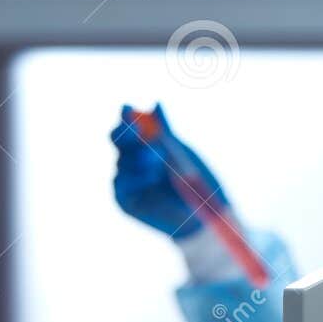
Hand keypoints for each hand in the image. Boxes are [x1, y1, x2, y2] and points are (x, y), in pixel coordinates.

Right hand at [110, 104, 221, 238]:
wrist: (204, 218)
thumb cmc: (196, 184)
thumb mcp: (181, 153)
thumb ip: (165, 130)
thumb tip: (155, 103)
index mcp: (144, 147)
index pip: (127, 127)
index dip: (126, 118)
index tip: (128, 108)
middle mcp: (131, 163)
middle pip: (118, 141)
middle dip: (128, 133)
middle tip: (141, 131)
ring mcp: (126, 182)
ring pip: (123, 161)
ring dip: (140, 157)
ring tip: (159, 159)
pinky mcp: (125, 201)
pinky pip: (122, 185)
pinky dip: (136, 178)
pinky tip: (150, 176)